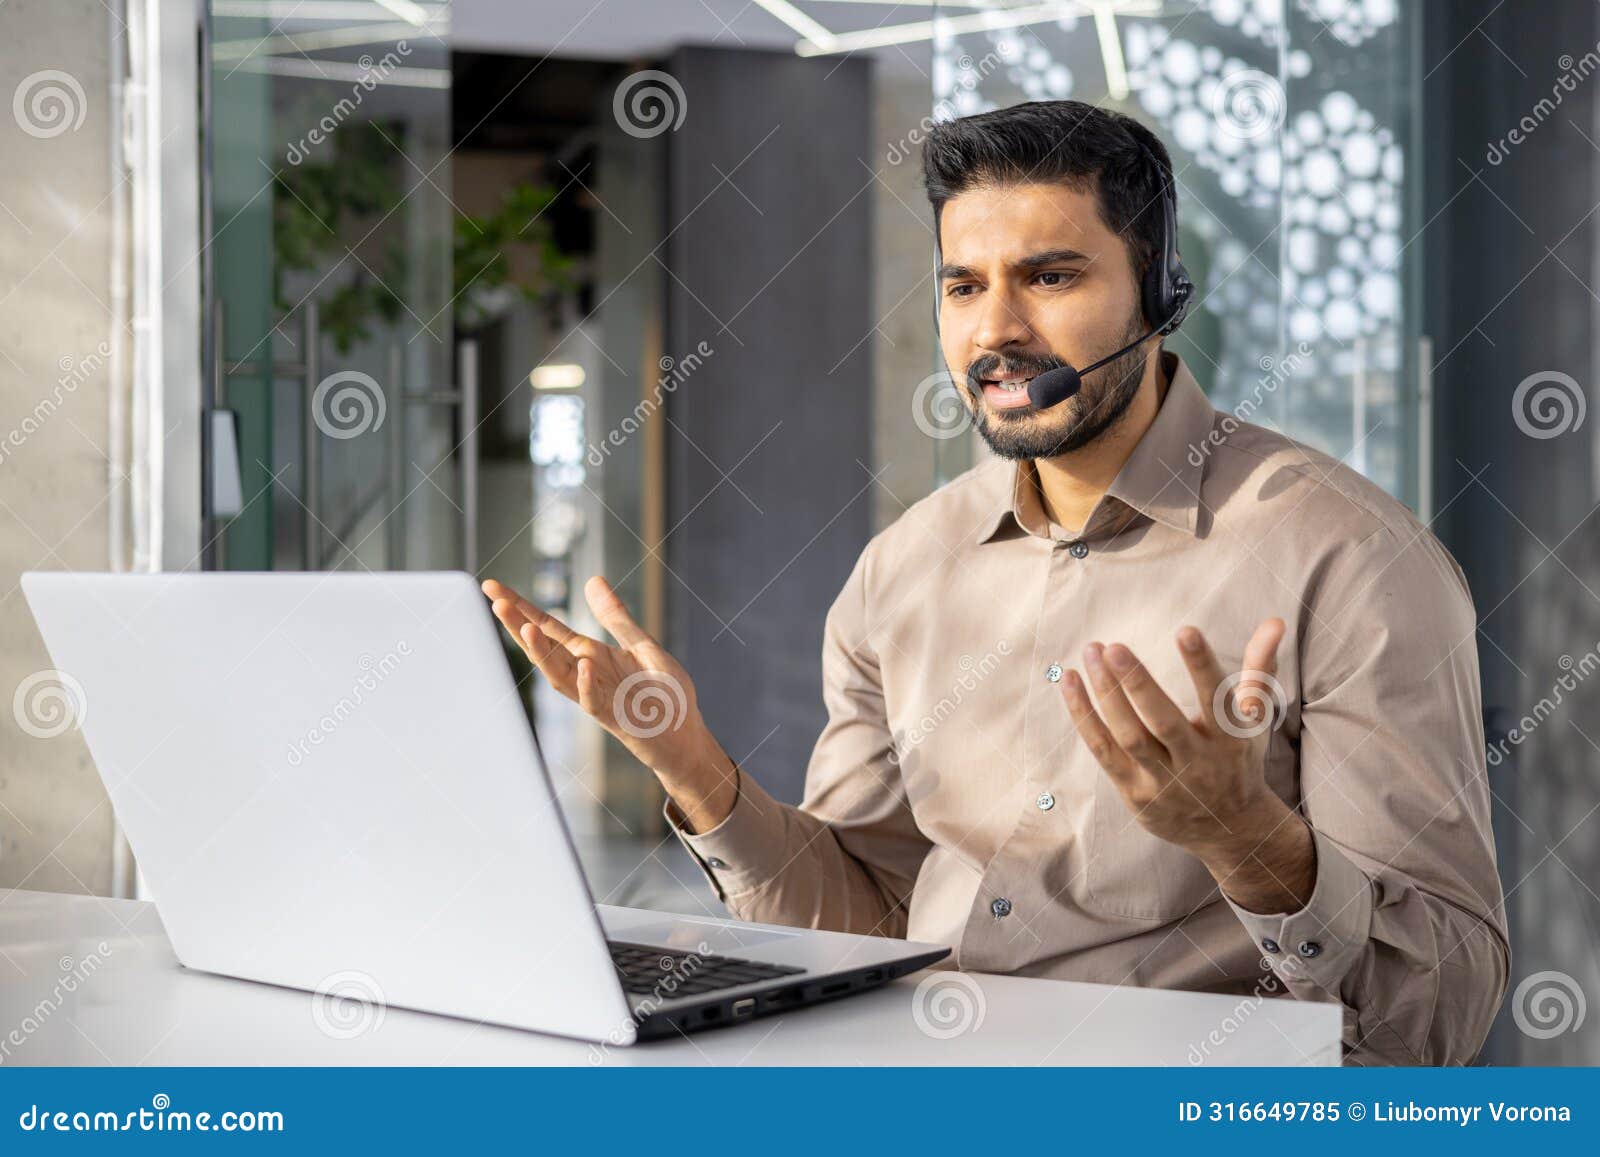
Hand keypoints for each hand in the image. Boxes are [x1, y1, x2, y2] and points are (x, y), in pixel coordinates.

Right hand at [481, 575, 737, 830]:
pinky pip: (596, 703)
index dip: (522, 608)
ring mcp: (598, 697)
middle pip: (546, 648)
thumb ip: (616, 618)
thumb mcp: (642, 646)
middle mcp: (587, 675)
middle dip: (520, 625)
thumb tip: (591, 580)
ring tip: (525, 628)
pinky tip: (584, 665)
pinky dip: (589, 685)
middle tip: (495, 600)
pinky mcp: (616, 719)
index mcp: (591, 655)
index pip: (549, 627)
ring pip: (561, 676)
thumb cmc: (664, 695)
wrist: (685, 739)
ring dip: (543, 654)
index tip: (492, 587)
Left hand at [1058, 618, 1314, 912]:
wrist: (1231, 831)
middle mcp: (1198, 763)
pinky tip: (1071, 682)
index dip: (1202, 666)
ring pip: (1128, 736)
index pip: (1217, 699)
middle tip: (1115, 646)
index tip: (1185, 630)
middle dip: (1138, 684)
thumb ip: (1260, 667)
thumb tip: (1274, 621)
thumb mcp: (1256, 718)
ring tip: (1092, 652)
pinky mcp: (1136, 794)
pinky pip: (1103, 751)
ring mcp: (1165, 782)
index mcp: (1231, 739)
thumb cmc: (1239, 758)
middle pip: (1163, 722)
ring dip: (1104, 694)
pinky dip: (1084, 716)